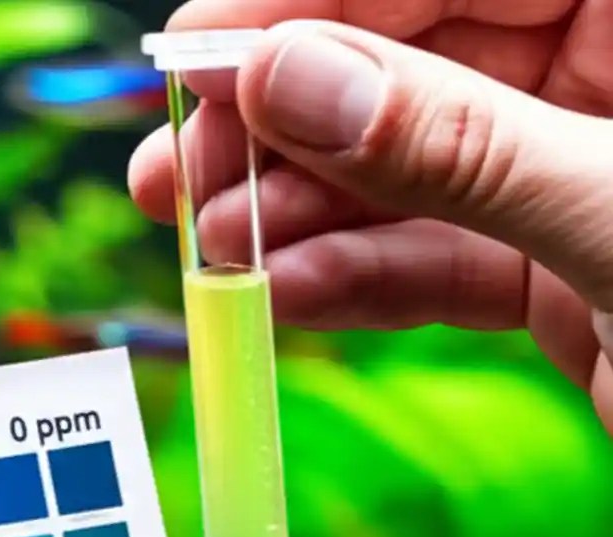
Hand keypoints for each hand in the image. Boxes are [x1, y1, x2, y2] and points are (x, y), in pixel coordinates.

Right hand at [128, 1, 612, 430]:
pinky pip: (432, 259)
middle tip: (178, 175)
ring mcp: (564, 175)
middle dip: (277, 130)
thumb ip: (450, 142)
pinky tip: (281, 295)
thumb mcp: (610, 210)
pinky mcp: (552, 267)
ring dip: (294, 218)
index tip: (197, 58)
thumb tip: (283, 80)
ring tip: (217, 253)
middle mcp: (592, 77)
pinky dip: (352, 283)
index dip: (304, 7)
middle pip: (396, 69)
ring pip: (397, 173)